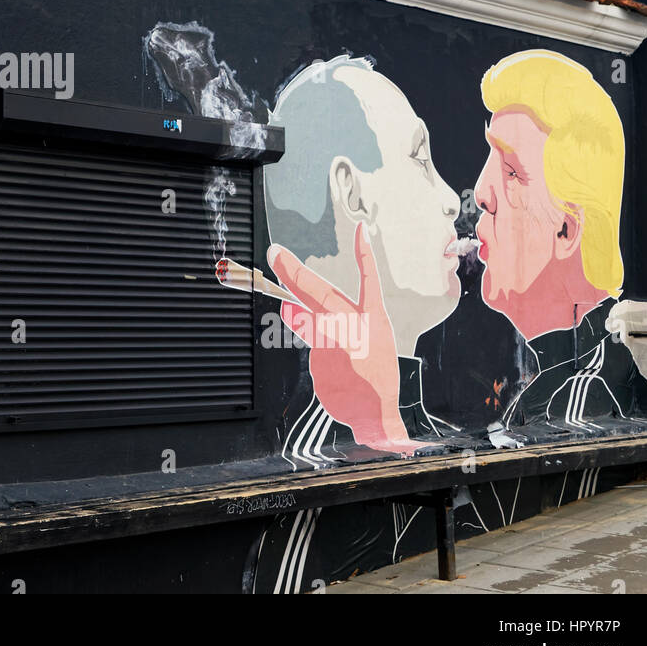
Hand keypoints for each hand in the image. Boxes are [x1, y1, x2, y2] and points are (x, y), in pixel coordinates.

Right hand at [267, 223, 423, 456]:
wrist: (367, 417)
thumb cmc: (370, 382)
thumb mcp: (347, 344)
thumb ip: (321, 322)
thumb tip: (291, 306)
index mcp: (371, 315)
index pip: (366, 276)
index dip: (362, 252)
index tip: (359, 228)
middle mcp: (354, 320)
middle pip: (324, 290)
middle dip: (300, 272)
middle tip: (276, 253)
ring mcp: (338, 336)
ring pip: (311, 306)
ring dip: (294, 289)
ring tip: (275, 269)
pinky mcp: (325, 352)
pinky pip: (307, 327)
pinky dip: (295, 317)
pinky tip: (285, 308)